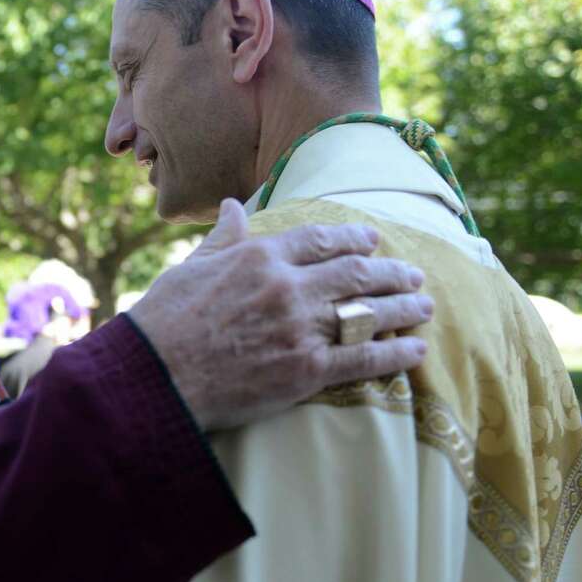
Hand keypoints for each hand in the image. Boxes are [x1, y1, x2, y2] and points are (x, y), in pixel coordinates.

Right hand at [129, 198, 431, 431]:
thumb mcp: (191, 267)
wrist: (156, 374)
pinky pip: (364, 358)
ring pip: (368, 311)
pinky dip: (395, 352)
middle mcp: (288, 286)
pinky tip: (416, 348)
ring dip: (403, 306)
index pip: (321, 239)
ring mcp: (301, 328)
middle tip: (413, 272)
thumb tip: (231, 206)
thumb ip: (223, 239)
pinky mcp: (307, 370)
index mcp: (260, 256)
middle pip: (355, 273)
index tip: (373, 239)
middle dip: (390, 271)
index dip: (353, 238)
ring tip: (425, 305)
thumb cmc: (165, 320)